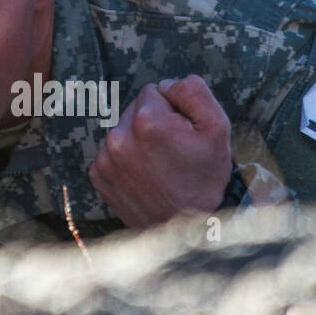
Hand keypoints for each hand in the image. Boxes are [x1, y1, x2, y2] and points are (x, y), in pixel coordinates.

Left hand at [88, 75, 232, 227]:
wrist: (186, 230)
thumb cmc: (205, 179)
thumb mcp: (217, 128)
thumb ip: (193, 91)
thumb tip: (167, 83)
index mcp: (146, 120)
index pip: (155, 90)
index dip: (174, 110)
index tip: (183, 134)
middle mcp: (118, 136)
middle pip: (136, 109)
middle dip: (154, 123)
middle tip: (173, 152)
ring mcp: (105, 158)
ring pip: (124, 130)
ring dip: (139, 141)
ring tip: (159, 167)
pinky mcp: (98, 176)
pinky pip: (113, 152)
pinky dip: (127, 160)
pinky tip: (144, 176)